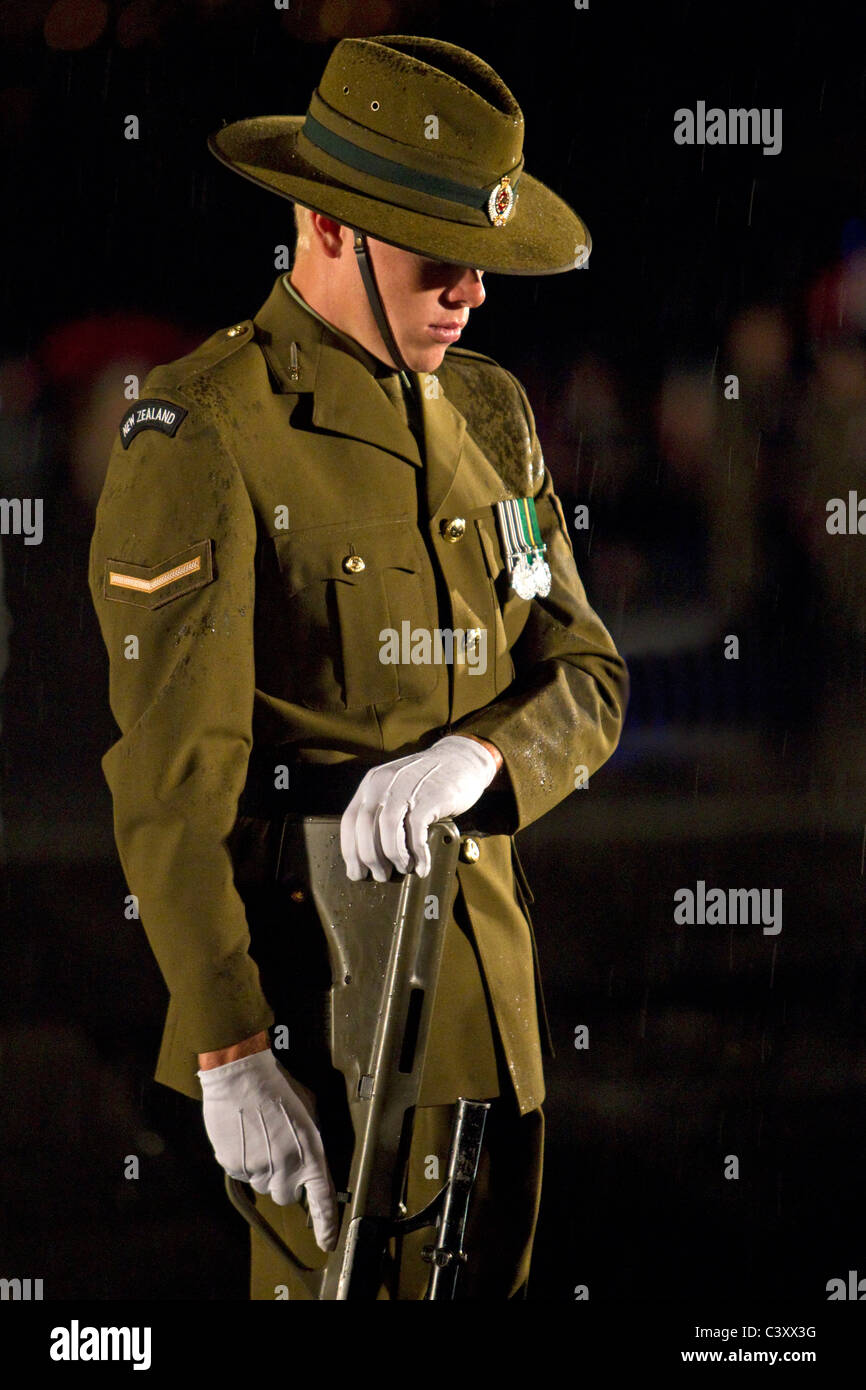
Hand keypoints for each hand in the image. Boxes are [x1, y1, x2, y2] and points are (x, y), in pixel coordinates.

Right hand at [197, 1049, 338, 1252]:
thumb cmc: (280, 1087)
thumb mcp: (310, 1111)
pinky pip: (242, 1174)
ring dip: (263, 1170)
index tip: (328, 1244)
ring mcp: (258, 1169)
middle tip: (279, 1154)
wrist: (242, 1075)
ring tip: (260, 1138)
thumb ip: (314, 1141)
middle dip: (284, 1182)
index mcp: (311, 1154)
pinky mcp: (234, 1166)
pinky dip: (243, 1161)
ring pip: (262, 1185)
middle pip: (286, 1196)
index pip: (323, 1201)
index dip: (327, 1226)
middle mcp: (286, 1167)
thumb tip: (312, 1158)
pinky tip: (244, 1137)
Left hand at [340, 734, 498, 880]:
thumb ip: (381, 810)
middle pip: (365, 828)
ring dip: (393, 857)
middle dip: (369, 858)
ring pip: (388, 832)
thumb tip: (370, 853)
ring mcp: (406, 790)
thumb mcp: (396, 787)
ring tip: (402, 869)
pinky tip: (421, 866)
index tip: (356, 871)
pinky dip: (418, 854)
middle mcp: (383, 784)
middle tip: (380, 876)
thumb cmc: (428, 780)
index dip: (350, 851)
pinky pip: (416, 833)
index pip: (349, 820)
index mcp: (371, 783)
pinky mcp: (429, 799)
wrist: (462, 759)